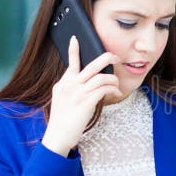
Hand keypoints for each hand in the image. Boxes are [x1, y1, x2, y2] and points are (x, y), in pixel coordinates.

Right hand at [42, 36, 120, 155]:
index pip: (70, 63)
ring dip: (113, 81)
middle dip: (107, 58)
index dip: (74, 50)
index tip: (76, 38)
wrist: (58, 136)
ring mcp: (78, 93)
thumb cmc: (63, 120)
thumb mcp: (62, 99)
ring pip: (102, 77)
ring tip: (117, 86)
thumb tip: (86, 80)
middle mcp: (69, 85)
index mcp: (63, 83)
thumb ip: (71, 88)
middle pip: (92, 65)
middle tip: (116, 58)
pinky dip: (113, 90)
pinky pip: (104, 89)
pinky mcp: (86, 102)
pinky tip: (116, 93)